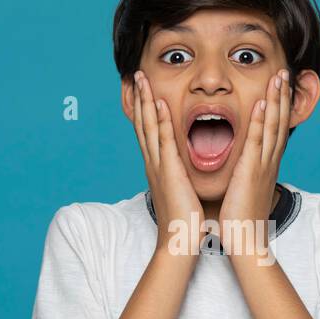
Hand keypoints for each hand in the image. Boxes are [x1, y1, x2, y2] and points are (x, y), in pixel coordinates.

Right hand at [131, 69, 204, 256]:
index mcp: (158, 167)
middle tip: (135, 75)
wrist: (179, 243)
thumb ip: (180, 177)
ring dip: (144, 101)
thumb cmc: (184, 222)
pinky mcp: (168, 171)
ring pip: (148, 126)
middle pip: (143, 123)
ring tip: (141, 79)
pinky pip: (163, 140)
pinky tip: (157, 102)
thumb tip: (184, 171)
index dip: (144, 109)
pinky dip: (159, 120)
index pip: (149, 132)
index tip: (143, 90)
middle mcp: (153, 163)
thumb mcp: (181, 192)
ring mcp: (158, 166)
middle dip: (139, 98)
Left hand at [219, 68, 289, 246]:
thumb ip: (245, 174)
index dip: (278, 107)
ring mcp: (262, 165)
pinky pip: (256, 140)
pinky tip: (261, 102)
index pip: (274, 129)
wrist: (245, 240)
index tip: (280, 87)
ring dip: (275, 100)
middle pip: (278, 121)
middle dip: (282, 96)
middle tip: (285, 72)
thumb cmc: (241, 219)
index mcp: (266, 165)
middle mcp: (268, 161)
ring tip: (279, 77)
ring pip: (271, 126)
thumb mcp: (246, 189)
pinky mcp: (251, 171)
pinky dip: (260, 120)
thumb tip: (242, 168)